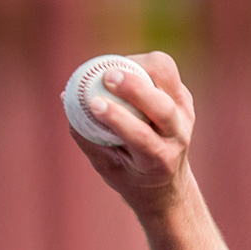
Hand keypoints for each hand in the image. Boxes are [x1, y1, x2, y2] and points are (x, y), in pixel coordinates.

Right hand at [69, 51, 195, 218]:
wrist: (167, 184)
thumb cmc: (129, 176)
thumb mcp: (106, 166)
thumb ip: (86, 135)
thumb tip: (65, 97)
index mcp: (157, 160)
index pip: (140, 135)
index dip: (117, 117)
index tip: (94, 104)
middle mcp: (177, 135)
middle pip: (161, 105)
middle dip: (133, 87)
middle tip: (107, 77)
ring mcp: (185, 114)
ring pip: (169, 77)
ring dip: (140, 66)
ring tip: (114, 68)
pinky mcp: (184, 97)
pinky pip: (165, 72)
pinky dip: (143, 65)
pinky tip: (124, 70)